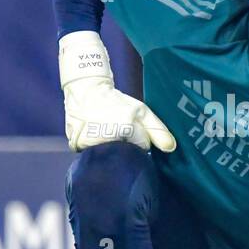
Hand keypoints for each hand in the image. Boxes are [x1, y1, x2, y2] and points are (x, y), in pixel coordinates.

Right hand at [59, 31, 175, 152]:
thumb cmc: (117, 102)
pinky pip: (92, 156)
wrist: (85, 91)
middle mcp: (108, 136)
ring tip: (106, 130)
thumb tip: (171, 148)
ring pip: (110, 156)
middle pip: (127, 154)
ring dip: (110, 148)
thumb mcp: (141, 111)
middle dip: (126, 144)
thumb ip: (158, 130)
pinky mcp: (77, 145)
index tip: (131, 127)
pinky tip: (94, 135)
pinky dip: (94, 149)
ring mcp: (90, 142)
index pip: (143, 147)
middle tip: (118, 129)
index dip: (140, 138)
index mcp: (126, 127)